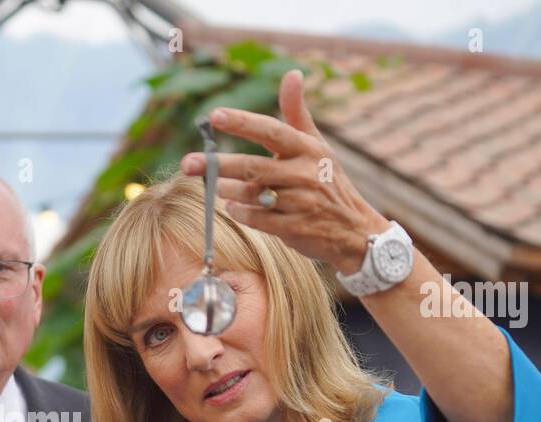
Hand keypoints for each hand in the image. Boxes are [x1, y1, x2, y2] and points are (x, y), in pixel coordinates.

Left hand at [180, 69, 387, 273]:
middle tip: (187, 163)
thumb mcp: (316, 144)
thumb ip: (297, 113)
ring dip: (227, 190)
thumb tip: (292, 73)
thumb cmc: (326, 180)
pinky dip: (241, 212)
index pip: (272, 130)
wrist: (352, 229)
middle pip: (253, 167)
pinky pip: (259, 220)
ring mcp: (301, 202)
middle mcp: (305, 173)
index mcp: (307, 148)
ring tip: (214, 185)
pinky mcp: (296, 228)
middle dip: (218, 165)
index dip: (243, 123)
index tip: (215, 115)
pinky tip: (232, 207)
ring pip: (253, 194)